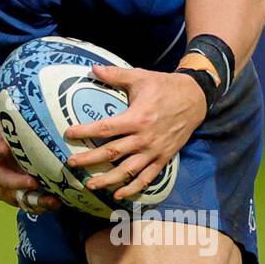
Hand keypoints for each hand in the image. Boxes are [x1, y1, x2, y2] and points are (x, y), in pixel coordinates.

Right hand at [0, 123, 59, 212]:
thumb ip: (4, 124)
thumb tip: (20, 101)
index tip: (2, 149)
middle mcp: (1, 177)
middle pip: (8, 182)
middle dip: (20, 182)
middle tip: (33, 182)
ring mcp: (12, 191)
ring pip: (23, 199)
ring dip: (38, 200)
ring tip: (53, 200)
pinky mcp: (22, 200)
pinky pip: (33, 206)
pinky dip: (45, 206)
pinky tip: (59, 202)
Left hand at [65, 65, 206, 200]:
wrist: (195, 99)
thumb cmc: (165, 86)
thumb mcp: (141, 76)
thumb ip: (116, 74)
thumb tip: (93, 68)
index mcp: (136, 118)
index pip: (105, 128)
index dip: (85, 132)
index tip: (69, 134)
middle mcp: (144, 138)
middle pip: (112, 153)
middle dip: (90, 160)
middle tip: (71, 164)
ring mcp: (154, 151)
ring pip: (127, 170)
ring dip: (108, 180)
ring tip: (91, 185)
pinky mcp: (163, 159)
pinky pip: (147, 178)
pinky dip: (133, 188)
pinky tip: (119, 195)